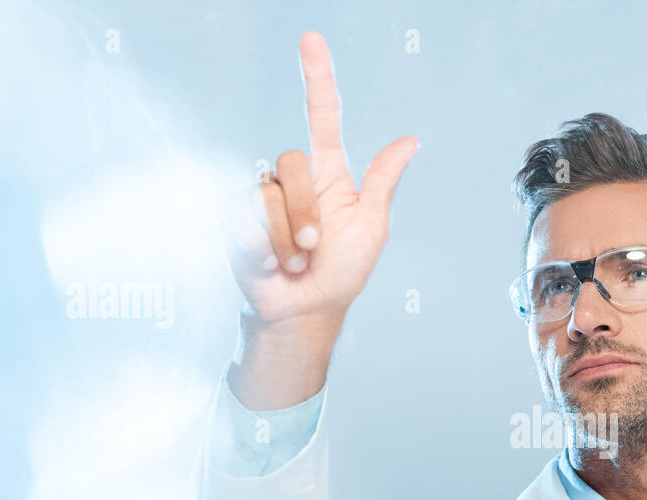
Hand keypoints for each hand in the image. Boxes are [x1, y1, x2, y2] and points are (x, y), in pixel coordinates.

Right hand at [224, 31, 417, 406]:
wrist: (305, 311)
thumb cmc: (340, 273)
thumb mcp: (371, 228)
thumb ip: (381, 183)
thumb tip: (410, 141)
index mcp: (329, 176)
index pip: (322, 118)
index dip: (318, 79)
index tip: (313, 40)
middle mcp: (293, 180)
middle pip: (295, 163)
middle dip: (309, 213)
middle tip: (316, 248)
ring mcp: (264, 198)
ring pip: (272, 195)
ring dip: (291, 238)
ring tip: (297, 261)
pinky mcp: (237, 219)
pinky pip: (248, 217)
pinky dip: (266, 247)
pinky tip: (272, 263)